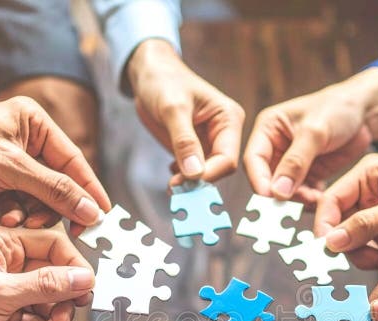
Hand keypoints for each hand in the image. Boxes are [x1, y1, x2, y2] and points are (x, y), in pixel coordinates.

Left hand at [0, 97, 109, 230]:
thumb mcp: (12, 168)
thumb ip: (54, 190)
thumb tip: (90, 210)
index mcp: (35, 123)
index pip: (73, 160)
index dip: (90, 189)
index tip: (104, 214)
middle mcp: (28, 138)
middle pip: (59, 181)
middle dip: (58, 206)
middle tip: (69, 229)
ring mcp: (15, 159)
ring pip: (42, 195)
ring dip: (35, 211)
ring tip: (23, 220)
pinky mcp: (2, 177)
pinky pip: (22, 200)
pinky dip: (17, 211)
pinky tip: (7, 216)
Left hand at [0, 224, 94, 320]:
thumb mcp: (0, 292)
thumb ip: (46, 284)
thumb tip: (82, 277)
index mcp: (3, 242)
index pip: (54, 244)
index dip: (74, 265)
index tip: (85, 286)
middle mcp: (10, 263)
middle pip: (58, 275)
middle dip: (66, 297)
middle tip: (66, 314)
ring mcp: (11, 289)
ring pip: (52, 299)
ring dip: (56, 317)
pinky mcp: (10, 313)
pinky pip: (40, 318)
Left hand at [127, 39, 244, 184]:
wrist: (149, 73)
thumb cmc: (163, 81)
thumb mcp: (172, 108)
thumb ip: (184, 141)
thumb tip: (194, 174)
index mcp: (229, 118)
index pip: (228, 158)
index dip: (208, 174)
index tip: (184, 183)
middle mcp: (224, 132)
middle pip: (219, 169)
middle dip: (199, 182)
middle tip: (175, 190)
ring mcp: (210, 142)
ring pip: (207, 173)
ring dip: (190, 183)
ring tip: (171, 185)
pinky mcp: (196, 148)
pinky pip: (194, 171)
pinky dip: (183, 177)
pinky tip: (171, 173)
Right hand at [244, 67, 377, 203]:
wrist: (364, 113)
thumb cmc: (337, 108)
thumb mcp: (315, 132)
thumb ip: (296, 162)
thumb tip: (278, 191)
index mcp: (268, 129)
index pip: (254, 159)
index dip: (259, 180)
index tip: (270, 197)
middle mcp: (275, 148)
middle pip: (267, 179)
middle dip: (280, 194)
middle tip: (294, 204)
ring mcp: (291, 164)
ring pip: (285, 190)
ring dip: (297, 199)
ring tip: (314, 199)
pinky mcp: (307, 175)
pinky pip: (302, 194)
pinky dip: (310, 199)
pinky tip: (321, 199)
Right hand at [316, 154, 377, 267]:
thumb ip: (365, 224)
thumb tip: (329, 240)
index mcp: (367, 174)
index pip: (331, 200)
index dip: (325, 224)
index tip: (328, 247)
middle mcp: (364, 193)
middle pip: (335, 224)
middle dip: (350, 244)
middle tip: (371, 256)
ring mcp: (369, 216)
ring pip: (345, 242)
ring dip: (362, 256)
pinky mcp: (377, 235)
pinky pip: (360, 252)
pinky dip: (372, 260)